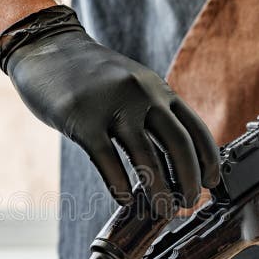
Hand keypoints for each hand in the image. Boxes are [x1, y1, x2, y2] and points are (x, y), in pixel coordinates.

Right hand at [0, 6, 219, 206]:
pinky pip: (107, 160)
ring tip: (163, 211)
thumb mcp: (133, 83)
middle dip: (188, 180)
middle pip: (178, 145)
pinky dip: (119, 185)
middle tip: (188, 203)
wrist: (48, 48)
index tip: (211, 183)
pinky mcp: (82, 120)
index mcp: (158, 89)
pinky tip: (124, 200)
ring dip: (158, 191)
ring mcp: (112, 106)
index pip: (194, 128)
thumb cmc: (90, 75)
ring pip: (146, 158)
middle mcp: (142, 95)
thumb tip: (174, 156)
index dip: (208, 160)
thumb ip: (154, 111)